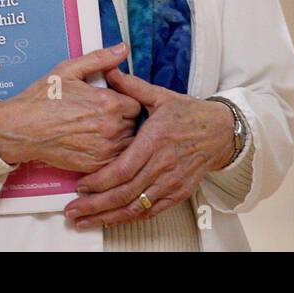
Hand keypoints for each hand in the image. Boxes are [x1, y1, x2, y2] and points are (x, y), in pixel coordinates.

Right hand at [0, 44, 142, 172]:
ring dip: (119, 136)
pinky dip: (110, 152)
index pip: (136, 103)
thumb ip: (100, 59)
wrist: (22, 128)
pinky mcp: (96, 165)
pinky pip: (116, 159)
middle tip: (102, 114)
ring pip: (128, 142)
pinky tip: (93, 143)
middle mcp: (110, 128)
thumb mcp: (69, 70)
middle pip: (134, 123)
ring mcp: (104, 149)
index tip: (111, 101)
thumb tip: (122, 49)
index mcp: (108, 103)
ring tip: (97, 128)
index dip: (123, 100)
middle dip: (123, 118)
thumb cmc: (42, 100)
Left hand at [62, 67, 233, 228]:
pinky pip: (151, 211)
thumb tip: (109, 70)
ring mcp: (172, 181)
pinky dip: (129, 218)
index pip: (123, 169)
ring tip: (84, 222)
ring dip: (108, 216)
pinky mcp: (178, 193)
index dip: (99, 182)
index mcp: (155, 140)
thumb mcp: (160, 95)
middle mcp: (163, 165)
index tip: (80, 186)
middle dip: (95, 206)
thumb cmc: (189, 114)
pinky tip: (112, 219)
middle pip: (124, 193)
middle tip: (72, 212)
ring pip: (135, 207)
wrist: (221, 132)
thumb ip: (132, 87)